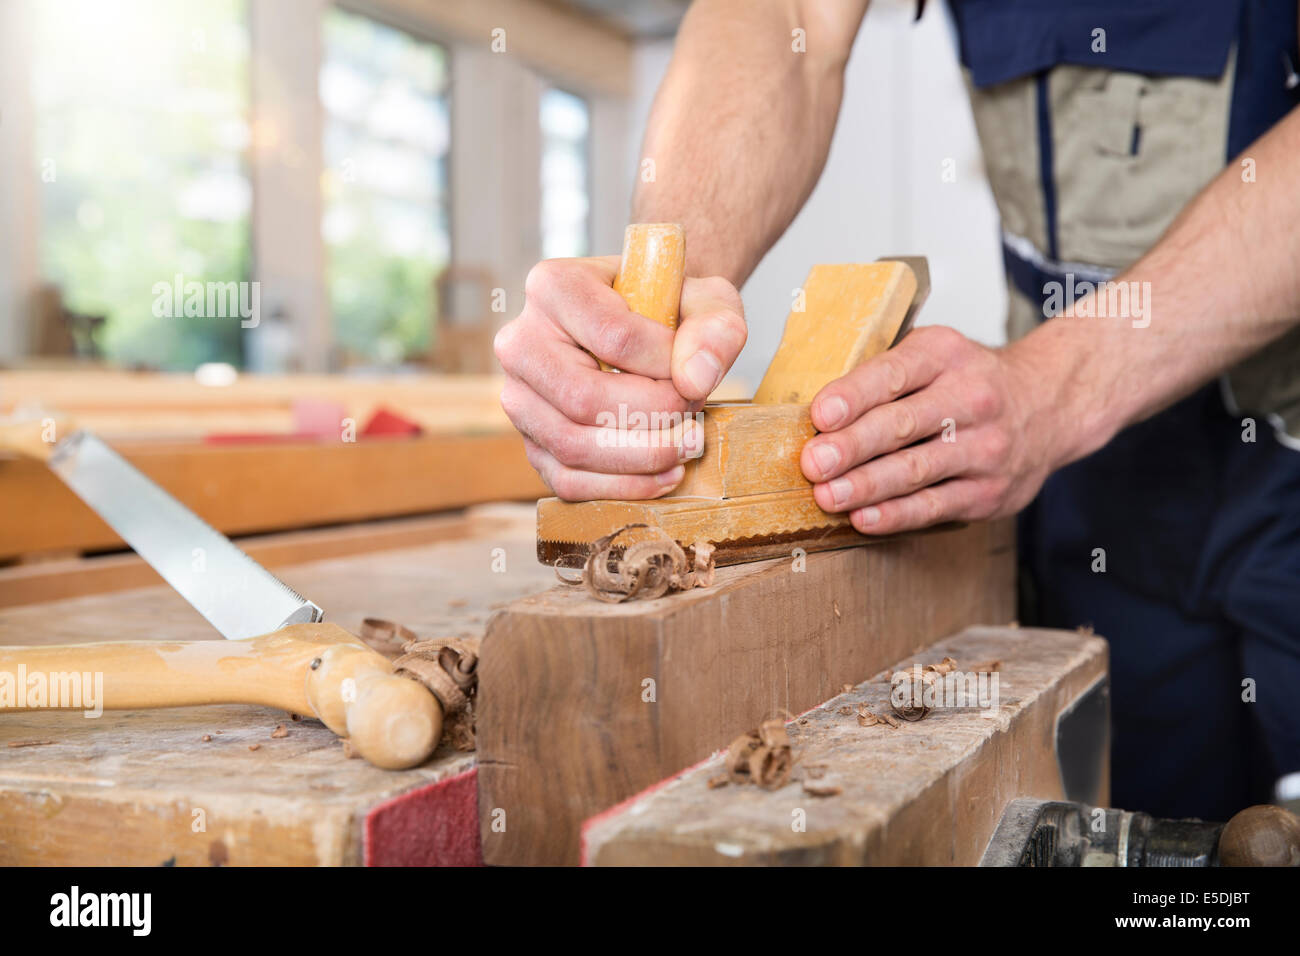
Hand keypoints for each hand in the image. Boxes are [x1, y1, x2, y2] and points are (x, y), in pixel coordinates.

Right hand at [495, 256, 746, 499]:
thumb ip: (715, 328)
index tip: (695, 370)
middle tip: (696, 413)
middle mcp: (521, 342)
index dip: (666, 363)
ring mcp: (519, 397)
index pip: (613, 335)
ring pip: (572, 445)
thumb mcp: (707, 300)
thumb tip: (695, 379)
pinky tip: (667, 474)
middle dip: (653, 415)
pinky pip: (568, 480)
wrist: (647, 333)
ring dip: (642, 456)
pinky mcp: (533, 442)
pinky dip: (624, 486)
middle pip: (584, 397)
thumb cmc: (671, 311)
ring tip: (688, 445)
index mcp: (554, 286)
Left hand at [799, 326, 1055, 533]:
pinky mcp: (989, 490)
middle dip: (852, 446)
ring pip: (917, 470)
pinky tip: (864, 517)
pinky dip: (896, 514)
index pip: (894, 374)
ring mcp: (985, 447)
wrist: (1048, 403)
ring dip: (867, 485)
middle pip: (902, 424)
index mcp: (945, 354)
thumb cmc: (968, 380)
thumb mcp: (932, 354)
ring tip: (827, 496)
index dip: (854, 395)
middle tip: (813, 463)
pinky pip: (935, 505)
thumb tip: (815, 411)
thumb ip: (881, 374)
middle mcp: (971, 397)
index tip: (820, 415)